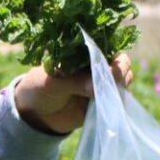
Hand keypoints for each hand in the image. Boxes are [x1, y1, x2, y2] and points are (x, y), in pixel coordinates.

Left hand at [13, 53, 133, 135]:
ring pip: (123, 79)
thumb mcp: (52, 82)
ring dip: (121, 85)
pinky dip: (119, 100)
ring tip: (109, 93)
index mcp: (83, 53)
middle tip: (114, 80)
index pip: (105, 45)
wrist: (35, 114)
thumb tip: (96, 86)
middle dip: (121, 69)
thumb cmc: (40, 88)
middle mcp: (96, 65)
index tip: (113, 62)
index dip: (112, 51)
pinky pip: (118, 99)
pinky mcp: (104, 101)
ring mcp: (102, 82)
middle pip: (120, 62)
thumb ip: (74, 82)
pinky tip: (113, 103)